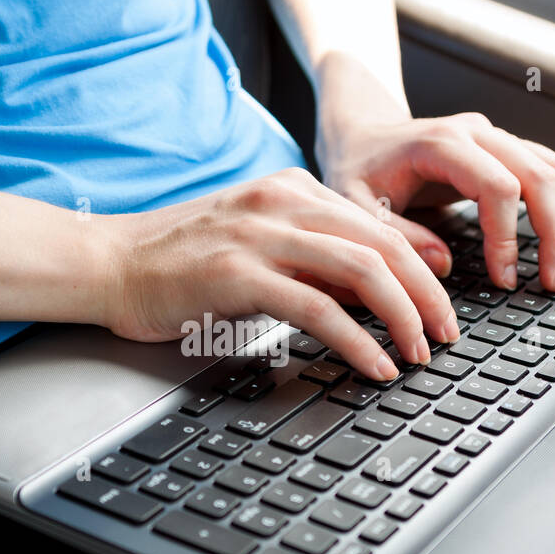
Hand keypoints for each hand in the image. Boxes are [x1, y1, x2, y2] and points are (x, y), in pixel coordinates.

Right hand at [99, 168, 457, 380]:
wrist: (108, 262)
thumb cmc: (179, 261)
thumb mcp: (259, 246)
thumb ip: (316, 261)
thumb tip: (379, 291)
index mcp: (292, 189)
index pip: (378, 225)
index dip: (423, 266)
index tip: (443, 303)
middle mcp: (282, 201)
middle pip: (383, 244)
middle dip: (427, 294)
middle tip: (446, 334)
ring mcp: (260, 234)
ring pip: (361, 269)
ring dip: (403, 316)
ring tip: (420, 352)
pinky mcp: (238, 274)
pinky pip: (317, 308)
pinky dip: (358, 340)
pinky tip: (375, 364)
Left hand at [318, 111, 554, 291]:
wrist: (362, 134)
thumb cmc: (356, 171)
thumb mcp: (356, 208)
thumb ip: (396, 235)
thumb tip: (443, 266)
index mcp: (440, 143)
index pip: (497, 186)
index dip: (508, 236)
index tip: (504, 280)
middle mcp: (478, 131)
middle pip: (541, 175)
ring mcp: (497, 137)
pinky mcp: (508, 150)